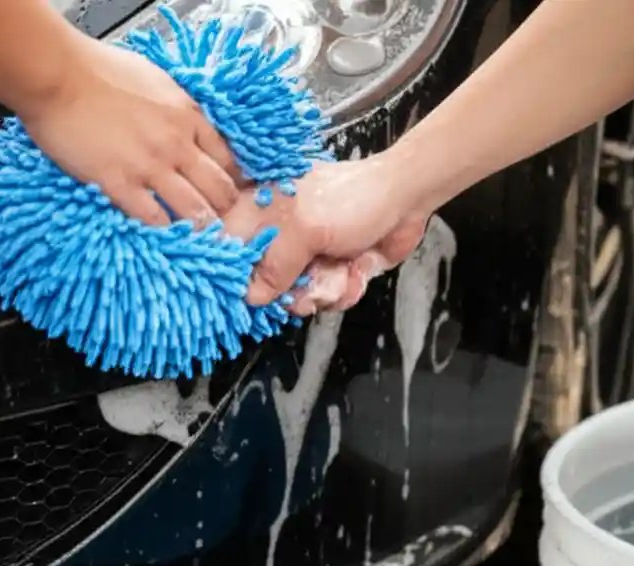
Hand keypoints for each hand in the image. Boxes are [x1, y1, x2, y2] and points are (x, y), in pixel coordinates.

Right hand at [15, 36, 243, 225]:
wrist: (59, 76)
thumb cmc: (98, 70)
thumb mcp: (155, 79)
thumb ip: (175, 106)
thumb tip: (184, 119)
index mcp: (187, 116)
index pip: (228, 159)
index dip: (234, 181)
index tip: (231, 193)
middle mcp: (177, 144)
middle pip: (220, 189)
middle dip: (225, 210)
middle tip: (222, 223)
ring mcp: (151, 167)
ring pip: (195, 210)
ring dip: (202, 229)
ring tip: (202, 242)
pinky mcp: (121, 184)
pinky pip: (153, 219)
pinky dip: (163, 233)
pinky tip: (165, 240)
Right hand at [221, 157, 430, 314]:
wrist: (407, 200)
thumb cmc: (353, 199)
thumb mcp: (305, 227)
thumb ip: (274, 263)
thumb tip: (251, 297)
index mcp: (257, 213)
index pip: (227, 251)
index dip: (234, 277)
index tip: (250, 294)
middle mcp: (276, 237)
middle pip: (260, 285)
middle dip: (289, 291)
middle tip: (310, 281)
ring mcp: (303, 257)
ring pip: (294, 297)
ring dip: (321, 292)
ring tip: (341, 272)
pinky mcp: (329, 272)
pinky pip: (322, 298)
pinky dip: (342, 291)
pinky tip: (354, 272)